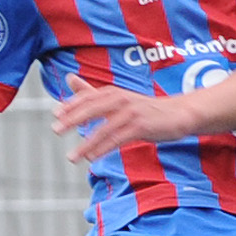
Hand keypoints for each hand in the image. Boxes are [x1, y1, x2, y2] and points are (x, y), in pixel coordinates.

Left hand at [51, 75, 196, 164]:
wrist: (180, 113)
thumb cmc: (146, 109)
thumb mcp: (118, 99)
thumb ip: (92, 92)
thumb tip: (69, 78)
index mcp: (113, 93)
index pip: (87, 97)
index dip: (71, 105)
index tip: (55, 114)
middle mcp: (121, 100)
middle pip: (92, 109)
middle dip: (72, 119)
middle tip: (55, 129)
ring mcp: (131, 113)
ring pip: (104, 129)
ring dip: (86, 144)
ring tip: (72, 157)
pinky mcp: (141, 127)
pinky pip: (118, 139)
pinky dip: (104, 148)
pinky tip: (93, 157)